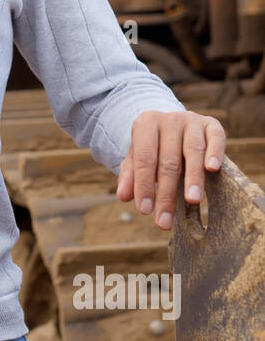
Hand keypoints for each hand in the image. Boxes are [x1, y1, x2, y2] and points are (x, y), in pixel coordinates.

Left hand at [116, 109, 225, 230]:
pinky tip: (212, 169)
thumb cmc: (154, 147)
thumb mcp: (138, 158)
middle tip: (165, 221)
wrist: (175, 124)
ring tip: (192, 200)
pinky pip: (216, 138)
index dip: (144, 186)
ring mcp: (192, 120)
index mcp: (146, 123)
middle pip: (168, 161)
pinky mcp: (211, 124)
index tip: (145, 211)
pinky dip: (215, 152)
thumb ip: (130, 176)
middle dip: (166, 193)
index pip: (144, 159)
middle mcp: (169, 119)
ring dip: (193, 177)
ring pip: (192, 151)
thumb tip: (123, 196)